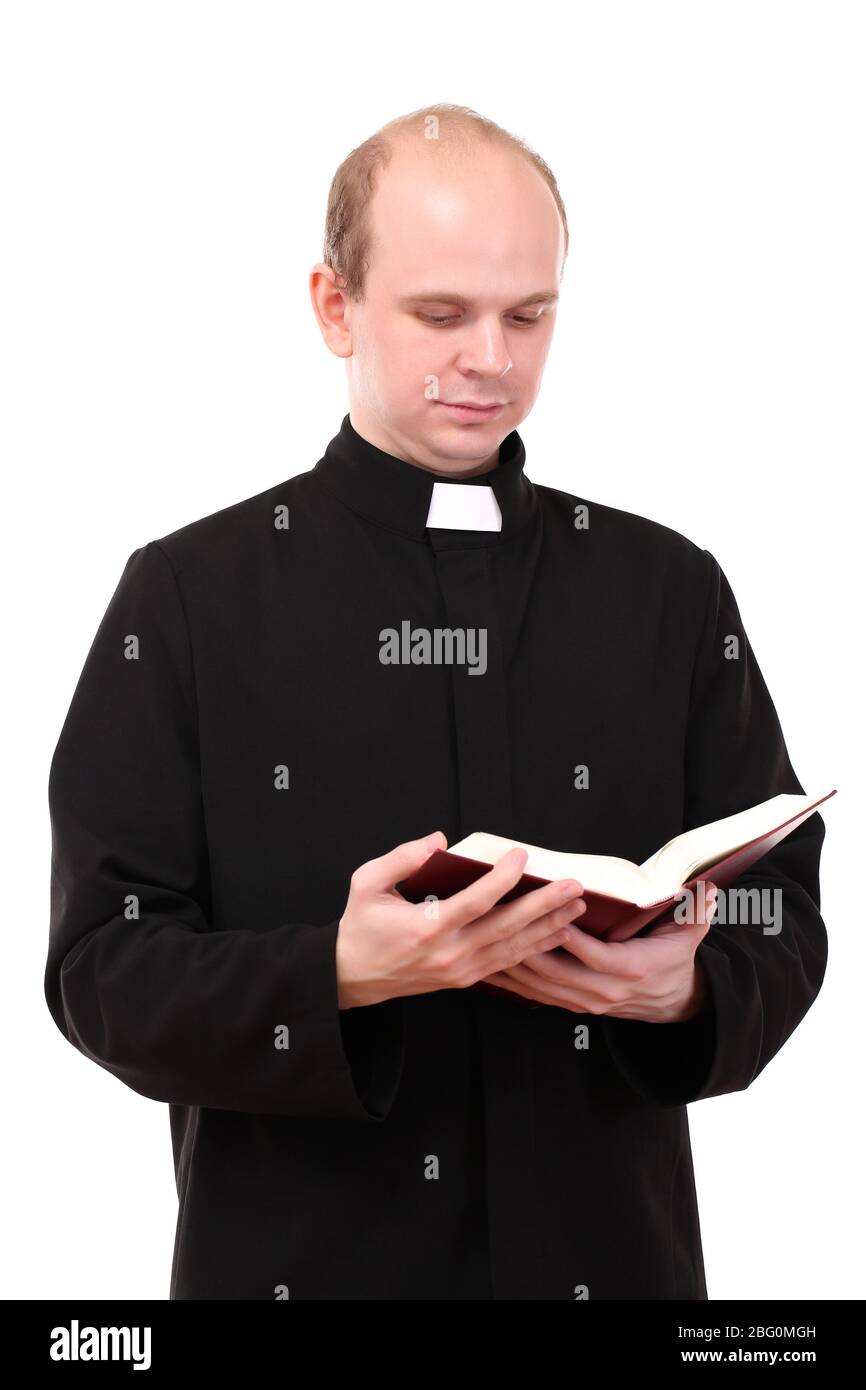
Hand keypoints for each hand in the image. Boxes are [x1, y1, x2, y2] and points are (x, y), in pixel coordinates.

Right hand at [335, 832, 586, 1007]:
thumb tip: (438, 841)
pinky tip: (556, 932)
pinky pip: (507, 963)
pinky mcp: (465, 978)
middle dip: (544, 905)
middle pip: (506, 927)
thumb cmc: (360, 926)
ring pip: (513, 948)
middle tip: (573, 886)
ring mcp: (459, 970)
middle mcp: (448, 953)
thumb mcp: (366, 883)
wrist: (352, 977)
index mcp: (425, 928)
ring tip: (576, 906)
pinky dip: (535, 947)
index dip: (501, 879)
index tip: (521, 856)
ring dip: (548, 926)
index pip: (474, 902)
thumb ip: (401, 858)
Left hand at [478, 882, 717, 1019]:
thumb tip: (708, 890)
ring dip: (512, 962)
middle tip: (500, 917)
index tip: (547, 910)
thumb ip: (696, 912)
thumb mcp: (690, 935)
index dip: (568, 933)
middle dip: (525, 943)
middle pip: (556, 969)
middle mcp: (603, 992)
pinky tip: (491, 962)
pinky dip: (514, 980)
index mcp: (630, 969)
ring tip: (486, 937)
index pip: (592, 952)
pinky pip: (537, 995)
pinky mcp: (573, 1006)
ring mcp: (585, 1003)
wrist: (675, 1004)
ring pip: (540, 985)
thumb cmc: (676, 960)